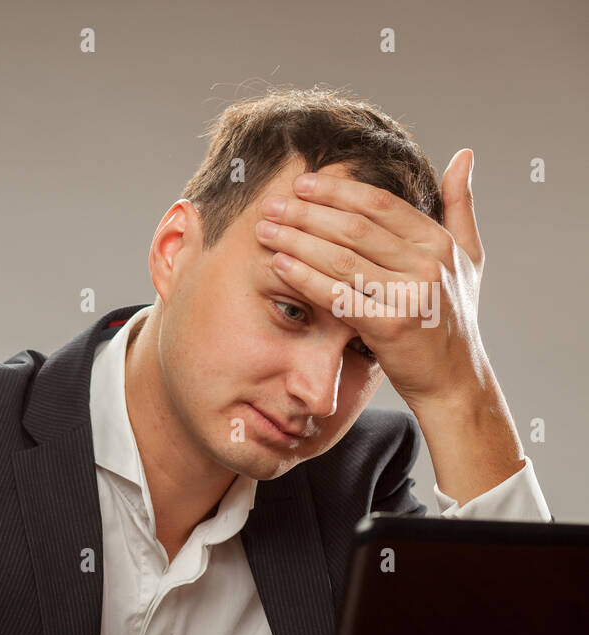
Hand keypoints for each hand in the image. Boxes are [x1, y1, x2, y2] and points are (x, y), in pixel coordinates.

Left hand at [254, 151, 527, 504]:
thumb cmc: (452, 317)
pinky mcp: (390, 326)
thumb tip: (464, 154)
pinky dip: (305, 278)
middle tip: (271, 205)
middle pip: (353, 228)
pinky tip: (279, 265)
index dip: (337, 191)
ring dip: (297, 241)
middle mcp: (427, 265)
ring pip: (341, 258)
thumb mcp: (468, 257)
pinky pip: (337, 295)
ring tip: (266, 231)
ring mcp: (409, 296)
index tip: (304, 183)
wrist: (454, 379)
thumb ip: (461, 206)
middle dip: (306, 213)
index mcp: (439, 242)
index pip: (379, 205)